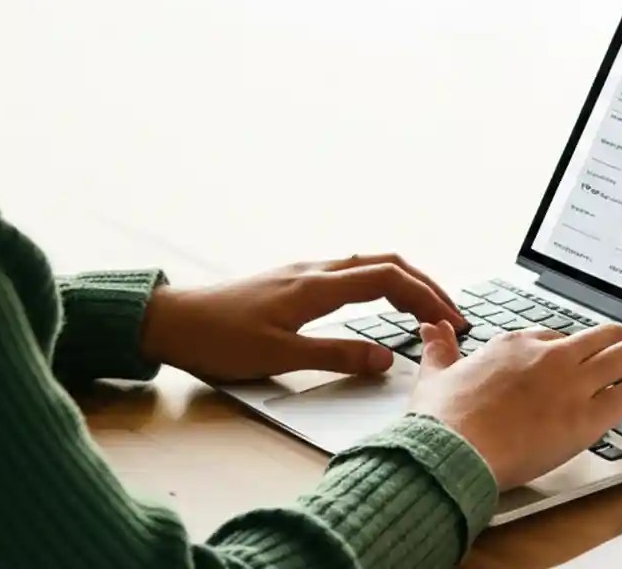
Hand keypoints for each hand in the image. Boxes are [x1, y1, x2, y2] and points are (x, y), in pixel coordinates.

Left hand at [140, 254, 464, 381]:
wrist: (169, 320)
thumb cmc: (217, 340)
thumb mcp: (278, 357)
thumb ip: (335, 356)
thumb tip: (386, 359)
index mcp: (316, 286)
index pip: (388, 277)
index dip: (425, 295)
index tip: (450, 321)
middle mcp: (315, 271)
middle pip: (386, 262)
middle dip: (425, 285)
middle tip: (452, 314)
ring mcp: (304, 272)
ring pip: (369, 264)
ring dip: (404, 282)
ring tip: (427, 309)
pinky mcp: (293, 281)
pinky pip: (351, 272)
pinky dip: (381, 283)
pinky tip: (382, 304)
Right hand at [410, 321, 621, 490]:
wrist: (453, 450)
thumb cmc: (443, 421)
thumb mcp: (436, 376)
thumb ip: (439, 350)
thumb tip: (433, 329)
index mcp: (515, 344)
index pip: (557, 337)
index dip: (574, 351)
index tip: (580, 363)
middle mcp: (549, 356)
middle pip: (603, 336)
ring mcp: (571, 382)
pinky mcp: (588, 415)